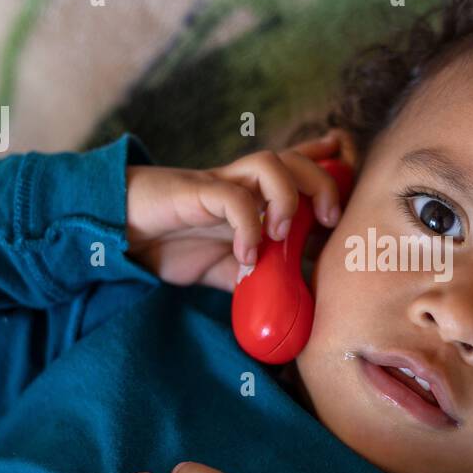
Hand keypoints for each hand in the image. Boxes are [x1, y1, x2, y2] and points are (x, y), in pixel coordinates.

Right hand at [124, 129, 354, 290]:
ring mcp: (221, 185)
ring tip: (282, 233)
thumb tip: (296, 312)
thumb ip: (260, 280)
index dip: (331, 167)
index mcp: (256, 197)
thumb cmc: (173, 245)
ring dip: (288, 197)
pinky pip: (232, 197)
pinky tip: (245, 256)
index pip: (301, 169)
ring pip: (270, 163)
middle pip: (296, 160)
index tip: (351, 182)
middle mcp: (243, 185)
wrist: (120, 235)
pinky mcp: (195, 192)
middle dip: (323, 183)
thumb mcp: (227, 270)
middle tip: (326, 222)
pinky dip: (248, 226)